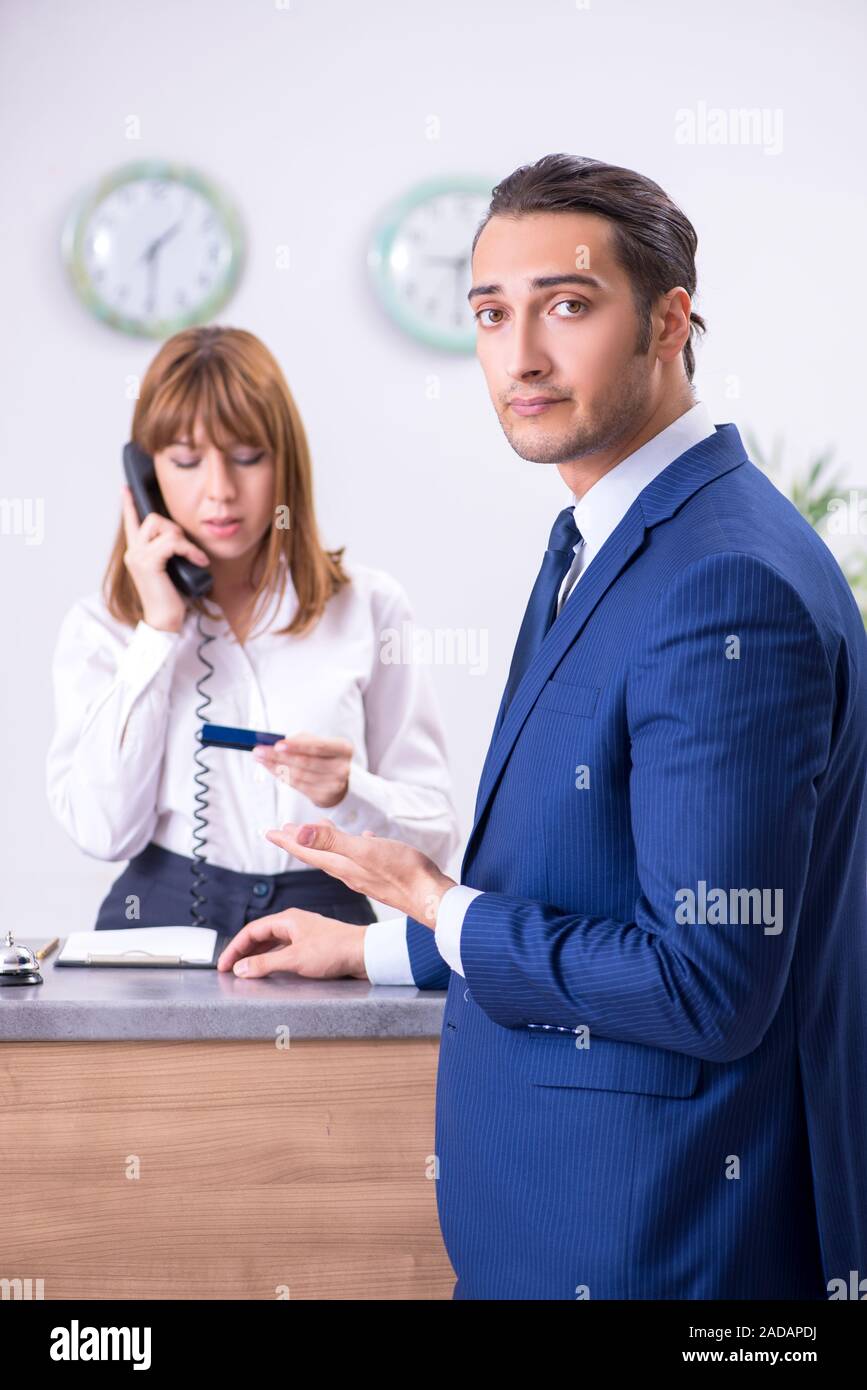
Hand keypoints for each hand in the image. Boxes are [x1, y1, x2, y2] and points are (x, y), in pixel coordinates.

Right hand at [121, 484, 209, 631]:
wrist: (166, 621)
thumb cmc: (171, 598)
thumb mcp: (170, 568)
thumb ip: (168, 551)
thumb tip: (180, 537)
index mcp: (137, 552)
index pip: (130, 523)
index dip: (129, 505)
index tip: (126, 489)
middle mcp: (133, 552)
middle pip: (153, 519)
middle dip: (175, 529)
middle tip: (186, 550)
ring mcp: (138, 556)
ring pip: (164, 528)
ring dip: (183, 541)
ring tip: (192, 557)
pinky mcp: (149, 563)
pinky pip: (173, 543)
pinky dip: (190, 550)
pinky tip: (199, 562)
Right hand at [216, 907, 367, 978]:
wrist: (365, 953)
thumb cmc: (335, 949)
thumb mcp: (295, 959)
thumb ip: (266, 964)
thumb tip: (241, 968)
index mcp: (287, 920)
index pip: (251, 931)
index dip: (234, 948)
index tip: (223, 964)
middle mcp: (294, 924)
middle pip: (260, 936)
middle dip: (243, 952)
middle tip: (230, 968)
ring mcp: (303, 935)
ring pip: (272, 944)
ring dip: (257, 956)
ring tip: (245, 970)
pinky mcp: (312, 947)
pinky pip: (284, 951)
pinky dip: (272, 960)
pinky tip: (270, 970)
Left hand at [252, 733, 352, 807]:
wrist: (337, 779)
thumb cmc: (325, 756)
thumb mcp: (319, 743)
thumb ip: (301, 740)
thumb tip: (274, 743)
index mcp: (343, 748)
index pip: (318, 747)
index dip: (297, 746)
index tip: (277, 744)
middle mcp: (341, 767)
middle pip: (305, 762)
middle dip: (278, 756)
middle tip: (259, 751)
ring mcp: (334, 784)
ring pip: (298, 775)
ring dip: (275, 766)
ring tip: (261, 758)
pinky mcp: (324, 796)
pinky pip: (297, 785)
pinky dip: (281, 776)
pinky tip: (271, 768)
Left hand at [264, 819, 455, 926]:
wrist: (430, 897)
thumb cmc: (402, 872)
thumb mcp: (364, 851)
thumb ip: (332, 842)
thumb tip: (300, 833)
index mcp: (342, 865)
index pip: (306, 851)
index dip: (287, 839)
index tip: (268, 831)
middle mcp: (350, 873)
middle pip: (317, 855)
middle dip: (299, 842)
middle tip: (283, 832)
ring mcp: (366, 876)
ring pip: (337, 857)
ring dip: (324, 844)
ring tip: (316, 833)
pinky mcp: (383, 876)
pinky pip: (362, 858)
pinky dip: (357, 846)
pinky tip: (365, 839)